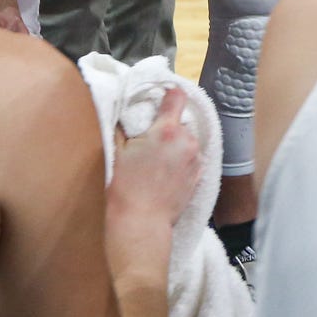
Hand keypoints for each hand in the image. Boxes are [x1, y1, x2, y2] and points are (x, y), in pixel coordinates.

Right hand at [107, 89, 201, 230]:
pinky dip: (180, 159)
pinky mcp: (199, 174)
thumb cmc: (124, 188)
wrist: (141, 222)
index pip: (176, 96)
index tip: (162, 95)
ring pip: (186, 140)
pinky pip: (191, 157)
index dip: (168, 94)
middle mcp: (186, 141)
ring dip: (174, 144)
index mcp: (166, 131)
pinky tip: (164, 171)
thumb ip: (124, 126)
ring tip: (155, 160)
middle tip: (148, 140)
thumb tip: (126, 112)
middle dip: (166, 126)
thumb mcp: (117, 151)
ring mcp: (196, 158)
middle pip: (179, 121)